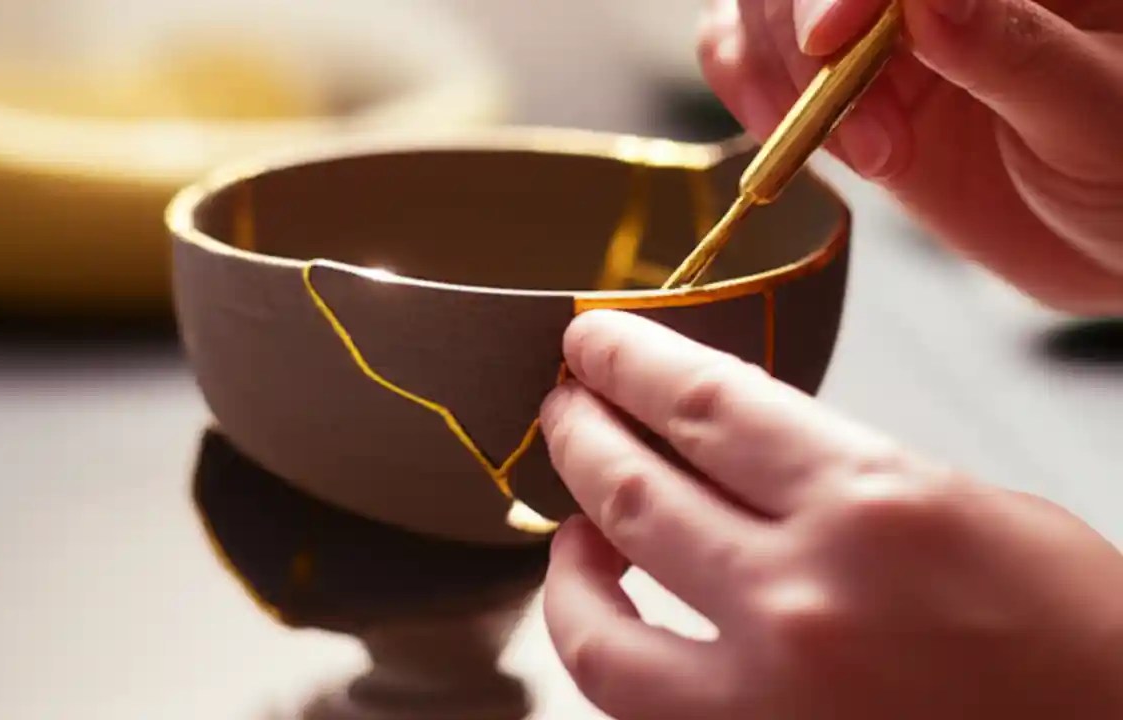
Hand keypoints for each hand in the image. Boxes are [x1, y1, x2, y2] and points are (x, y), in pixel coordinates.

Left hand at [539, 310, 1122, 718]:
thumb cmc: (1077, 646)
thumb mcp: (970, 510)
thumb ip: (841, 476)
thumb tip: (739, 452)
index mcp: (874, 505)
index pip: (703, 401)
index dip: (628, 360)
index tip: (591, 339)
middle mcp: (805, 599)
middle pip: (632, 488)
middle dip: (581, 433)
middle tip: (563, 406)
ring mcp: (766, 700)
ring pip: (597, 620)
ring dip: (566, 550)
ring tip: (568, 517)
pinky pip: (632, 702)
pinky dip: (601, 644)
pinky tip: (605, 612)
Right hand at [696, 0, 1122, 313]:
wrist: (1100, 238)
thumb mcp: (1095, 114)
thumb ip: (1012, 49)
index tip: (829, 38)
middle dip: (808, 44)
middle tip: (877, 140)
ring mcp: (877, 22)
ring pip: (758, 4)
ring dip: (784, 83)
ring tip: (875, 159)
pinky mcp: (834, 73)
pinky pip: (742, 49)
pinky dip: (746, 91)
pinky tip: (795, 139)